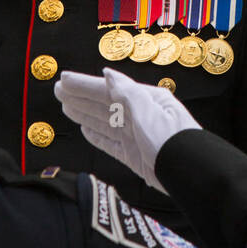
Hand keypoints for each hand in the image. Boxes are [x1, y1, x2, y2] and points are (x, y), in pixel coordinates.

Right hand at [54, 66, 200, 192]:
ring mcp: (135, 136)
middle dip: (80, 96)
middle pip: (103, 103)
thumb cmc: (173, 140)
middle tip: (58, 89)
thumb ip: (126, 92)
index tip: (65, 79)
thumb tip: (107, 74)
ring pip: (103, 121)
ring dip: (83, 113)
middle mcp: (139, 115)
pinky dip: (96, 136)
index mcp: (145, 99)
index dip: (84, 84)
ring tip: (65, 106)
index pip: (108, 88)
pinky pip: (109, 142)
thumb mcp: (149, 110)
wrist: (188, 173)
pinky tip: (85, 130)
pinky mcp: (133, 155)